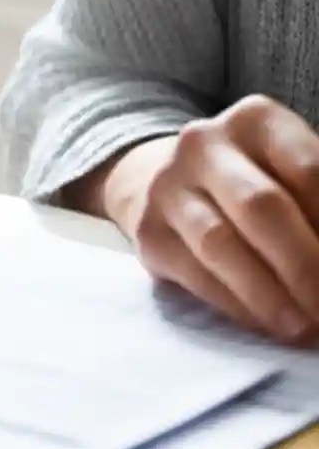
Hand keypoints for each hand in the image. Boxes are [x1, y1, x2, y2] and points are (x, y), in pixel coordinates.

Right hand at [69, 95, 318, 343]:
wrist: (171, 182)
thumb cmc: (258, 179)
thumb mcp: (295, 170)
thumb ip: (318, 201)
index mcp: (255, 120)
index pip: (309, 170)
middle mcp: (202, 144)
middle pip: (262, 206)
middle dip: (305, 265)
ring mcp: (166, 186)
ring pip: (220, 244)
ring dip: (270, 295)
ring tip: (304, 329)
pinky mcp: (147, 231)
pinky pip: (195, 274)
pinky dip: (238, 306)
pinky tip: (267, 324)